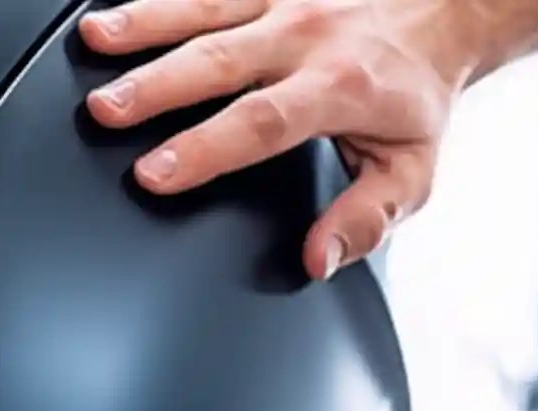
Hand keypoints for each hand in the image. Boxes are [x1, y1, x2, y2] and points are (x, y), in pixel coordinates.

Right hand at [79, 0, 481, 279]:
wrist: (443, 14)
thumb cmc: (414, 98)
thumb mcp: (411, 171)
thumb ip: (366, 218)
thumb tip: (320, 259)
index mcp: (338, 89)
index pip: (261, 123)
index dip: (204, 148)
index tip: (155, 172)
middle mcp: (305, 37)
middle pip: (219, 60)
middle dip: (156, 85)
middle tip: (104, 109)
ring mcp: (282, 1)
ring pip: (204, 10)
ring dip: (145, 24)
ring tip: (94, 39)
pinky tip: (117, 5)